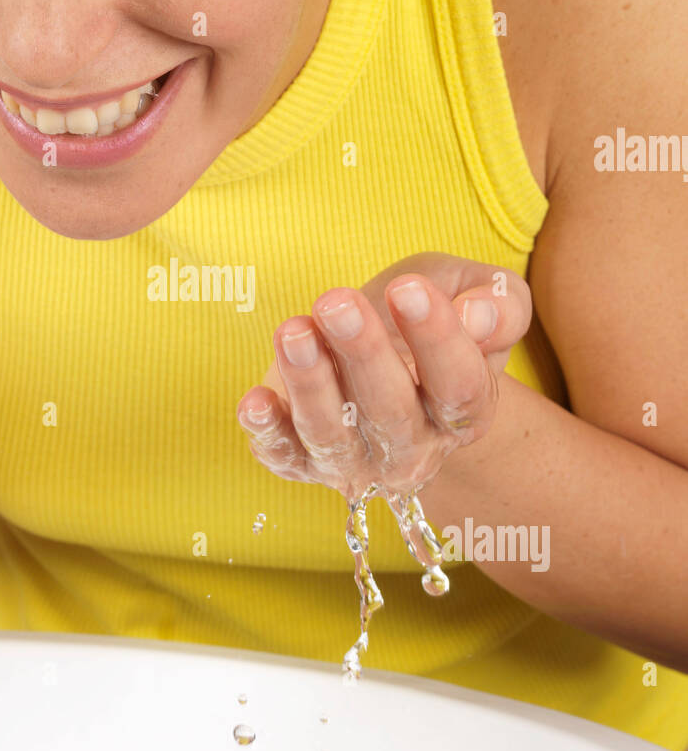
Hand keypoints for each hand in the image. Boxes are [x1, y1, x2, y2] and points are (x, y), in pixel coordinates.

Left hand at [237, 252, 531, 503]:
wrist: (373, 360)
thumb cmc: (419, 322)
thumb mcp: (469, 296)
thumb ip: (496, 304)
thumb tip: (481, 313)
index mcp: (463, 413)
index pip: (459, 386)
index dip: (436, 339)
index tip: (408, 288)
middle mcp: (412, 449)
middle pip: (392, 411)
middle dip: (363, 354)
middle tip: (336, 302)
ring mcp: (355, 462)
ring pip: (333, 434)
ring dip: (310, 384)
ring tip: (293, 331)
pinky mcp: (302, 461)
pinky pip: (284, 455)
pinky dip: (267, 433)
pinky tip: (254, 402)